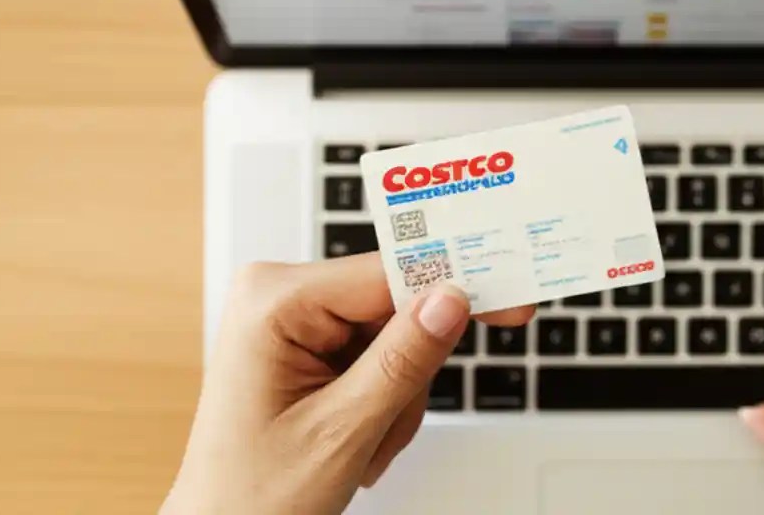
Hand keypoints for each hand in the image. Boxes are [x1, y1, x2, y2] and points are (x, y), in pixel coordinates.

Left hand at [162, 256, 532, 514]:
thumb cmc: (251, 495)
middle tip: (386, 424)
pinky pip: (379, 353)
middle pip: (396, 304)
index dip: (455, 285)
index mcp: (273, 300)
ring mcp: (293, 318)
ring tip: (362, 444)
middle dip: (409, 372)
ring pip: (397, 335)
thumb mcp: (341, 431)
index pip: (387, 272)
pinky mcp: (306, 341)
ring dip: (396, 397)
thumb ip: (403, 359)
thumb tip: (452, 298)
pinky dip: (384, 400)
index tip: (512, 297)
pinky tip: (358, 435)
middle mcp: (279, 295)